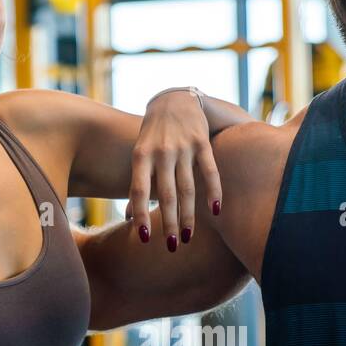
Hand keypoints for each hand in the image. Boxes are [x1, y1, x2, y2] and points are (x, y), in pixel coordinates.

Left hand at [129, 89, 222, 251]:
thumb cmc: (152, 134)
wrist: (173, 99)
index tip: (144, 238)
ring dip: (189, 215)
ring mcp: (183, 147)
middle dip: (169, 222)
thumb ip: (137, 184)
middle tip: (171, 246)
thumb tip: (129, 219)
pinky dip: (214, 191)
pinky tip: (216, 211)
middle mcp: (161, 152)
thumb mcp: (139, 154)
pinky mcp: (202, 143)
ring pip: (187, 188)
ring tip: (188, 238)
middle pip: (165, 194)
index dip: (140, 213)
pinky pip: (210, 171)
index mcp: (141, 155)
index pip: (138, 190)